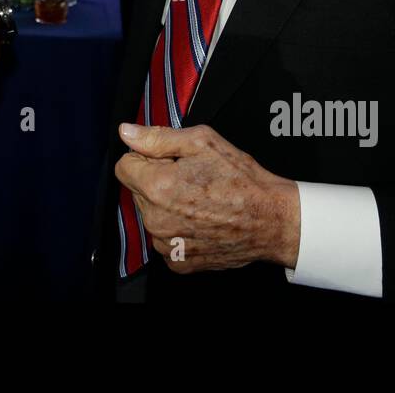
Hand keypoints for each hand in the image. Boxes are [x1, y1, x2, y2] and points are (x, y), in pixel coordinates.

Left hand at [114, 123, 300, 273]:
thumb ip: (157, 137)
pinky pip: (164, 239)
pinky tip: (200, 220)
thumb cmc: (241, 180)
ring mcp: (165, 244)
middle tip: (190, 178)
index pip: (124, 166)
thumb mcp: (201, 142)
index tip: (167, 160)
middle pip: (138, 190)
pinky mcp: (177, 261)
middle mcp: (156, 219)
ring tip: (198, 199)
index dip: (145, 157)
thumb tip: (127, 133)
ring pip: (150, 215)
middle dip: (157, 180)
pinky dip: (177, 229)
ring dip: (165, 205)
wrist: (270, 220)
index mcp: (157, 187)